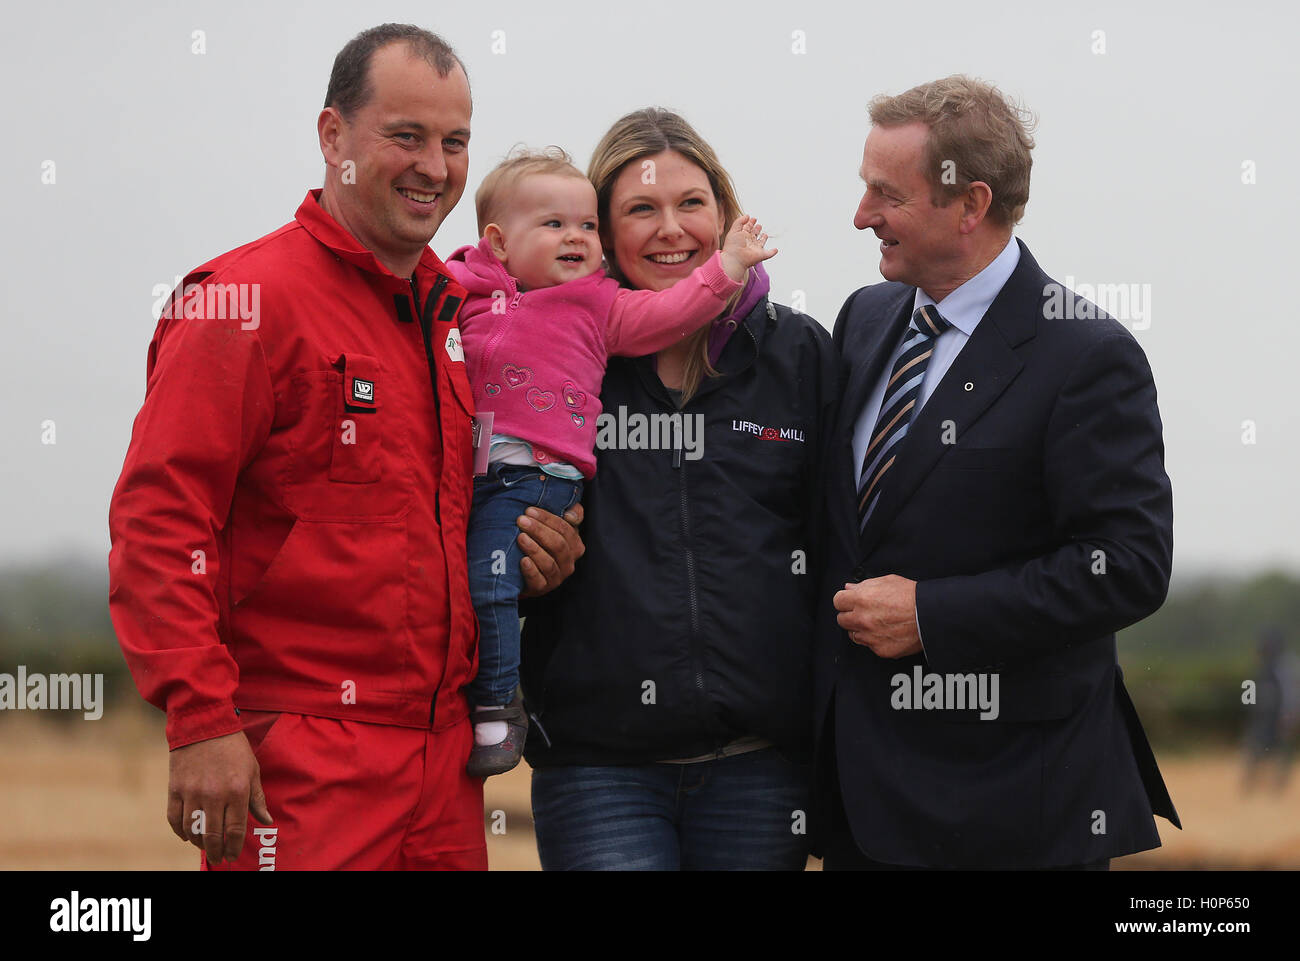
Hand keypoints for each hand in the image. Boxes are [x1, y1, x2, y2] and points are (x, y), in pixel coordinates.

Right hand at [167, 730, 271, 863]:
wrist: (203, 726)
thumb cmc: (233, 748)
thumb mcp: (252, 770)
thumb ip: (257, 798)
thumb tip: (266, 820)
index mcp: (237, 791)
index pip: (235, 830)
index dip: (234, 847)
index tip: (233, 856)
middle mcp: (214, 795)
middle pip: (213, 835)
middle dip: (216, 851)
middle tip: (219, 858)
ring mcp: (192, 793)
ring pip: (192, 830)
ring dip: (199, 843)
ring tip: (205, 846)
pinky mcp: (174, 789)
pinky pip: (174, 819)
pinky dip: (180, 831)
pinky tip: (187, 836)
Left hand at [518, 502, 584, 597]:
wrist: (525, 572)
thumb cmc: (541, 544)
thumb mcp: (556, 528)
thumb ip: (571, 515)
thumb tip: (570, 515)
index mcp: (575, 546)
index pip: (565, 529)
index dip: (547, 518)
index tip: (529, 510)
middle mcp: (568, 563)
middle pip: (557, 545)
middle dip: (539, 530)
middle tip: (521, 521)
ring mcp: (556, 578)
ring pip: (549, 563)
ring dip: (534, 549)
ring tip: (520, 537)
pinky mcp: (542, 588)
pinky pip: (538, 580)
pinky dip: (531, 570)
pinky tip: (522, 560)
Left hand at [719, 215, 776, 281]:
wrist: (735, 259)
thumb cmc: (733, 245)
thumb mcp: (734, 230)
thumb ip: (740, 221)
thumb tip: (748, 215)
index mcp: (743, 236)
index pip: (748, 228)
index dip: (750, 223)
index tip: (753, 218)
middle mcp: (749, 242)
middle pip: (754, 234)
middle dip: (757, 229)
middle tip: (759, 225)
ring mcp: (756, 248)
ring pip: (761, 243)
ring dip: (763, 238)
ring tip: (765, 234)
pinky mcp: (761, 255)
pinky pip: (769, 254)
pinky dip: (773, 252)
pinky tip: (776, 250)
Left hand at [833, 574, 921, 658]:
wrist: (931, 616)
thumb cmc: (912, 597)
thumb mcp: (887, 582)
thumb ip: (864, 585)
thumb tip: (849, 588)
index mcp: (862, 599)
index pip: (837, 601)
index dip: (845, 600)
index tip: (850, 601)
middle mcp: (862, 619)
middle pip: (841, 619)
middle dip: (850, 615)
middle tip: (864, 612)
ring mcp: (870, 636)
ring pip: (853, 634)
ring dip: (860, 629)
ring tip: (877, 623)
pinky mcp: (880, 649)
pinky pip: (869, 645)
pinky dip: (874, 640)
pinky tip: (886, 632)